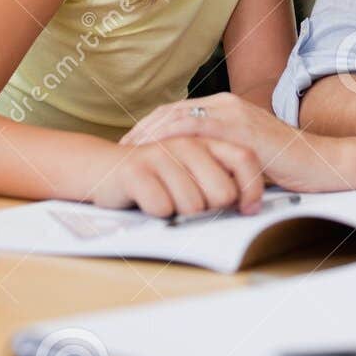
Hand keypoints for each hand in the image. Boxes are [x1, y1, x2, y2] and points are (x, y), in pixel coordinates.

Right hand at [88, 137, 264, 217]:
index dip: (252, 189)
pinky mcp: (136, 170)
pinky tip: (149, 203)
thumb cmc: (156, 178)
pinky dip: (158, 214)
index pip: (245, 160)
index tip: (249, 210)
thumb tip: (251, 207)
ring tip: (168, 203)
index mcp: (206, 140)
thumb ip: (222, 180)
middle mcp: (187, 143)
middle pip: (222, 192)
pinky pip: (162, 207)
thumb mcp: (194, 172)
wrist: (103, 168)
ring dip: (181, 215)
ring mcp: (161, 153)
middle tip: (193, 209)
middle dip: (212, 210)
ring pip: (193, 205)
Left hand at [122, 92, 329, 190]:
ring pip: (178, 118)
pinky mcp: (240, 128)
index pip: (178, 113)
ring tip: (130, 155)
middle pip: (171, 112)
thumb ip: (221, 157)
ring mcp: (234, 113)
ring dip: (149, 136)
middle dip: (142, 132)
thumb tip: (195, 175)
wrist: (322, 163)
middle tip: (120, 152)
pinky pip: (196, 130)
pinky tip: (156, 156)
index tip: (131, 148)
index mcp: (227, 107)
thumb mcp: (246, 157)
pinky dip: (171, 142)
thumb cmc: (288, 166)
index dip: (151, 129)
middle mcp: (227, 104)